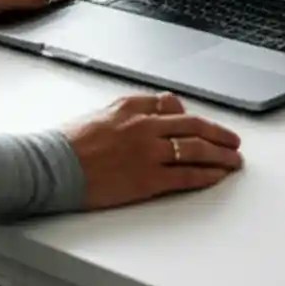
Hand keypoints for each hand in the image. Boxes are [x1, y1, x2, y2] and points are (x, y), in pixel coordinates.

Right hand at [66, 93, 242, 209]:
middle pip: (194, 126)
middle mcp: (144, 125)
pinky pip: (186, 175)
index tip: (205, 125)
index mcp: (132, 106)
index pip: (174, 105)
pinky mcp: (146, 179)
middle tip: (233, 141)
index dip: (194, 117)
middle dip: (219, 134)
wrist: (51, 166)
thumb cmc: (68, 143)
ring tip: (233, 160)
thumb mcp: (102, 113)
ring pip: (197, 150)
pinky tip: (217, 175)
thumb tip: (162, 109)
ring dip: (220, 155)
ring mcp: (148, 153)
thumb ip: (132, 110)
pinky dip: (206, 175)